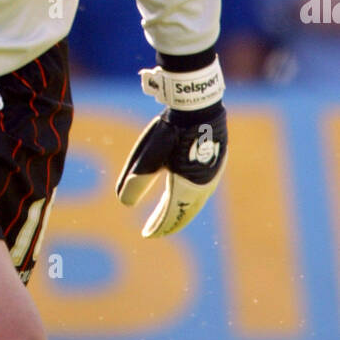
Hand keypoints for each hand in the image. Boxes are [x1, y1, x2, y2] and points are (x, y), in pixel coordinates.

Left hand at [116, 59, 226, 237]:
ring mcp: (213, 174)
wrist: (197, 105)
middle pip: (185, 212)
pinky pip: (202, 189)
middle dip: (170, 222)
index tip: (147, 234)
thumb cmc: (171, 130)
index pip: (172, 215)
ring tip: (167, 215)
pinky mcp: (215, 163)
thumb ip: (135, 181)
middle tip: (156, 230)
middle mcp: (204, 185)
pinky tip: (183, 194)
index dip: (159, 226)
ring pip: (195, 201)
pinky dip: (190, 198)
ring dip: (180, 210)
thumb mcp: (147, 156)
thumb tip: (124, 203)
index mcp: (188, 187)